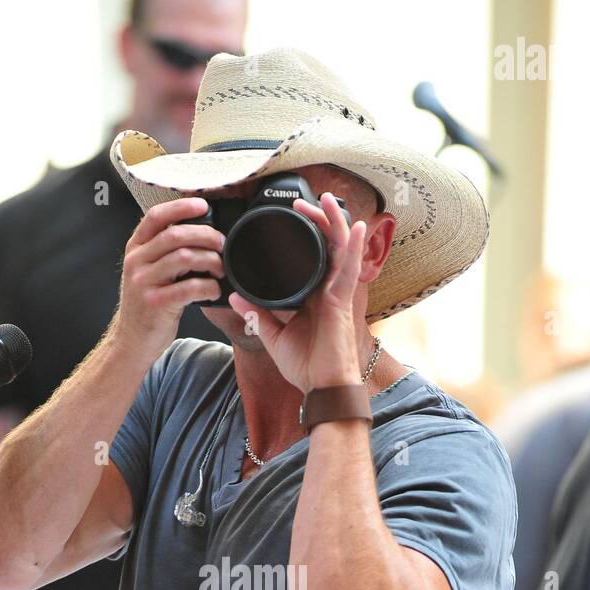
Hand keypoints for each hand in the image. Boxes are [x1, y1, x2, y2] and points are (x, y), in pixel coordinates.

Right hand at [116, 196, 225, 365]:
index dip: (181, 207)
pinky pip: (189, 288)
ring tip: (220, 267)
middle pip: (175, 235)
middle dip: (205, 235)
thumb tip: (200, 233)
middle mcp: (136, 262)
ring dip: (210, 260)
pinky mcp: (156, 304)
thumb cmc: (146, 305)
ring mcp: (144, 283)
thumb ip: (164, 252)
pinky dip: (208, 286)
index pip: (156, 216)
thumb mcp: (148, 272)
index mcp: (135, 249)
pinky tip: (214, 290)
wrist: (131, 341)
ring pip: (184, 258)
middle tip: (221, 243)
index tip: (203, 205)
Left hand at [227, 192, 364, 393]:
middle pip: (329, 246)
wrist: (321, 388)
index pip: (313, 258)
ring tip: (326, 200)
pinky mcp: (342, 301)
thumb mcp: (273, 336)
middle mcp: (328, 291)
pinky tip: (354, 226)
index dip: (306, 237)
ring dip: (335, 222)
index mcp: (315, 297)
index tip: (290, 219)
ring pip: (341, 249)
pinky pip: (350, 268)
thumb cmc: (305, 366)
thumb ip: (256, 315)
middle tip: (304, 202)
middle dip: (320, 221)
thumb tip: (235, 298)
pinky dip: (352, 246)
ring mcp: (338, 294)